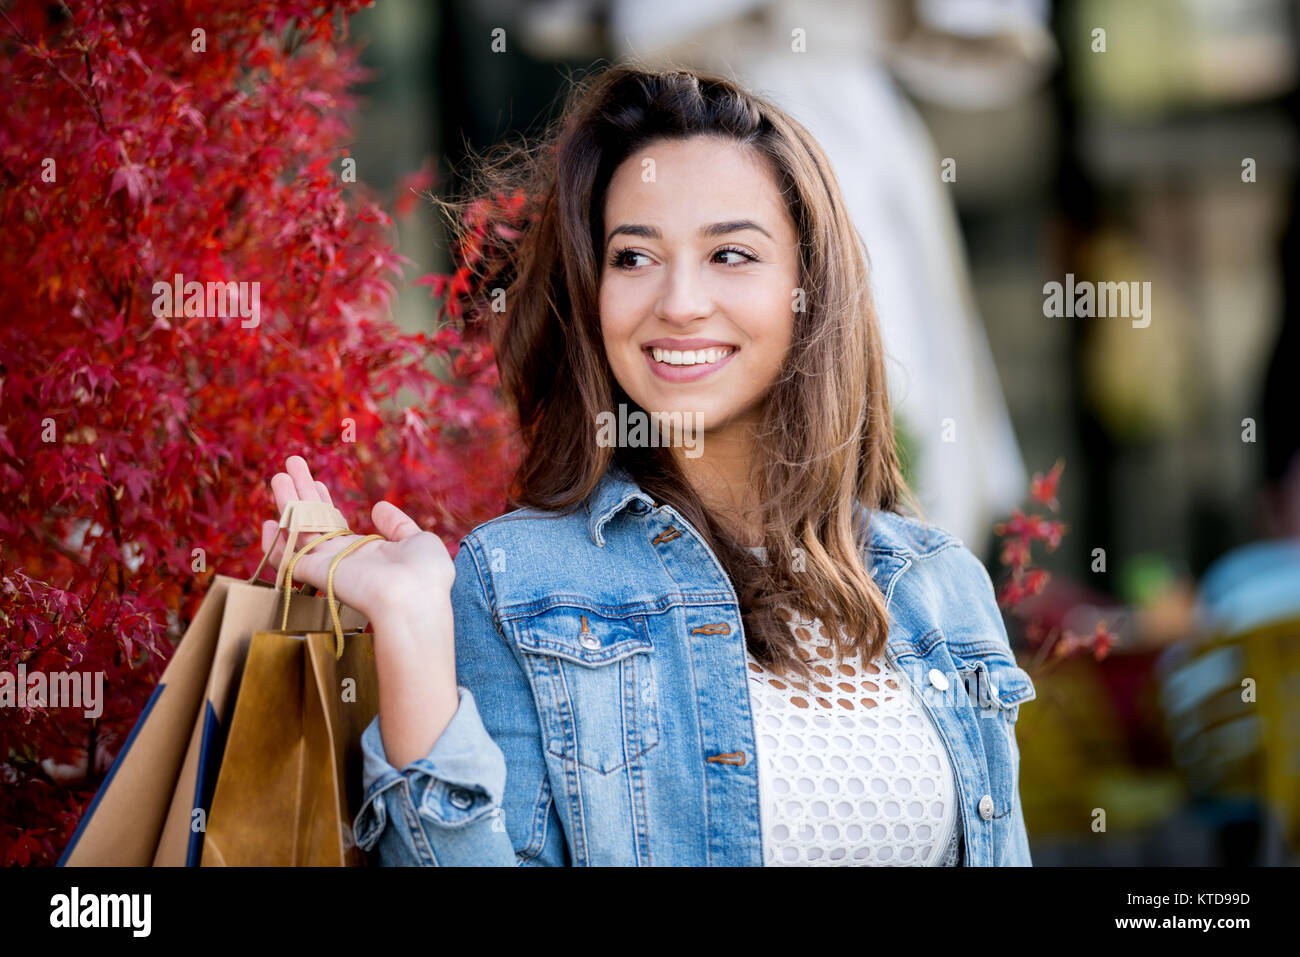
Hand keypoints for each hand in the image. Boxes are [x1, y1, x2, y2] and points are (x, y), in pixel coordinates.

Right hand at [259, 455, 454, 626]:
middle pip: (314, 520)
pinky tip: (267, 524)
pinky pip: (286, 560)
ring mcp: (327, 565)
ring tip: (279, 475)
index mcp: (365, 551)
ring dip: (287, 502)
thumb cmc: (424, 575)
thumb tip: (379, 507)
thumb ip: (397, 524)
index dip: (325, 502)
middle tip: (292, 465)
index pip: (337, 524)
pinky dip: (273, 544)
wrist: (415, 599)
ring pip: (298, 530)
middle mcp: (342, 558)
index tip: (318, 481)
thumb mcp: (417, 540)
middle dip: (303, 491)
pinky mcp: (315, 572)